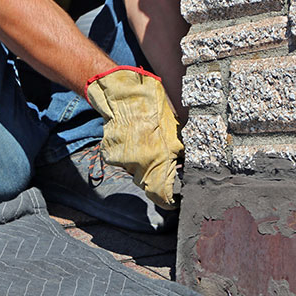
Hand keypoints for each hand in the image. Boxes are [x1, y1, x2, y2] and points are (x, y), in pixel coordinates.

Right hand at [85, 65, 183, 208]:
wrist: (125, 94)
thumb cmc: (154, 110)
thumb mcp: (176, 134)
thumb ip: (180, 156)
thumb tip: (187, 170)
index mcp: (158, 163)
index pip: (162, 198)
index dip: (168, 200)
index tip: (173, 198)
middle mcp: (137, 166)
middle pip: (147, 184)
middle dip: (155, 176)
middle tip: (160, 158)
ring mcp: (121, 161)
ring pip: (133, 171)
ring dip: (140, 163)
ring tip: (144, 142)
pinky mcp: (108, 154)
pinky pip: (120, 161)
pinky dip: (126, 154)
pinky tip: (131, 138)